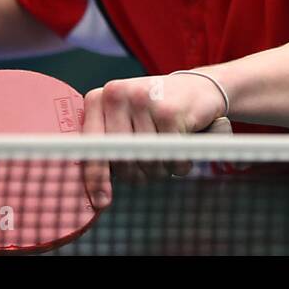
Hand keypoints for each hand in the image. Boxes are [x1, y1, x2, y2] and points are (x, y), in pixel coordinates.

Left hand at [81, 72, 230, 208]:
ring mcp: (143, 101)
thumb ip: (107, 145)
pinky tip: (182, 144)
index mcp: (99, 98)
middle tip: (150, 162)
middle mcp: (116, 95)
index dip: (96, 177)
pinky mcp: (169, 112)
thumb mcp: (124, 118)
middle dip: (138, 173)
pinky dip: (179, 163)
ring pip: (146, 163)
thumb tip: (95, 192)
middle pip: (120, 160)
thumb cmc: (156, 108)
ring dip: (161, 169)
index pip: (92, 146)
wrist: (197, 87)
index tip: (101, 201)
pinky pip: (170, 159)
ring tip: (167, 148)